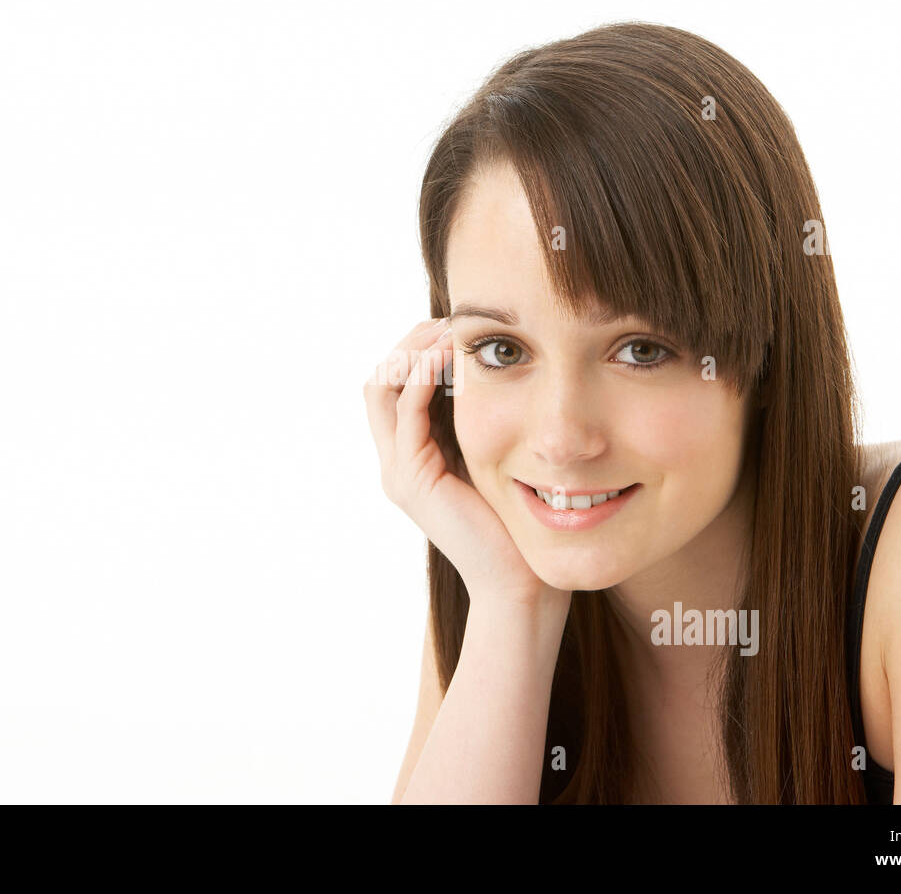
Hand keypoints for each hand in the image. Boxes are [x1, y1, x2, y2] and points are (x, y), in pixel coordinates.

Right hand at [363, 317, 569, 613]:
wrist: (520, 582)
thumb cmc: (520, 523)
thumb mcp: (500, 458)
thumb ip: (490, 422)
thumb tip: (507, 373)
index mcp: (415, 455)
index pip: (396, 384)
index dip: (419, 348)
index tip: (457, 326)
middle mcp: (397, 461)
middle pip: (381, 378)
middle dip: (411, 341)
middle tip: (451, 319)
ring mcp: (399, 470)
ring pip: (382, 386)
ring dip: (413, 349)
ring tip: (450, 330)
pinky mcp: (412, 477)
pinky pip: (406, 409)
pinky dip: (423, 374)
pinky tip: (453, 356)